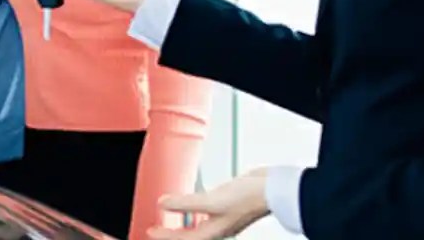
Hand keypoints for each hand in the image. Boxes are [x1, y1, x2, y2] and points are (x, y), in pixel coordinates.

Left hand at [147, 169, 269, 238]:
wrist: (273, 188)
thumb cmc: (249, 198)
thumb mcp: (212, 201)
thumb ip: (186, 203)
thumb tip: (162, 203)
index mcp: (215, 231)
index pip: (185, 238)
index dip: (166, 235)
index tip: (150, 231)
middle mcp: (220, 226)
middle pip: (191, 233)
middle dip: (174, 231)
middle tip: (158, 226)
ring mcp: (226, 216)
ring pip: (200, 222)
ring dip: (185, 219)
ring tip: (172, 213)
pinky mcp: (230, 204)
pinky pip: (207, 209)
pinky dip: (196, 207)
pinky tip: (195, 200)